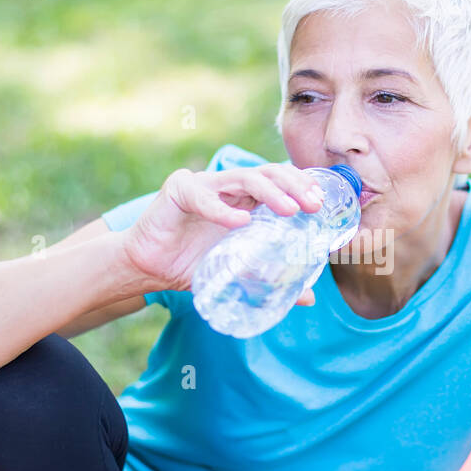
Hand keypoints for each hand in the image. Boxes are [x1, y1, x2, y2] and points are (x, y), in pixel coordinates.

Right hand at [121, 163, 324, 304]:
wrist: (148, 269)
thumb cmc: (191, 264)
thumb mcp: (236, 274)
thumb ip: (269, 279)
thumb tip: (309, 298)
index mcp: (244, 199)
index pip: (279, 180)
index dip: (301, 185)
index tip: (322, 203)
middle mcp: (227, 186)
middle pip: (267, 172)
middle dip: (294, 185)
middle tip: (313, 205)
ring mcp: (204, 184)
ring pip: (243, 177)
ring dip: (270, 192)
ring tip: (290, 210)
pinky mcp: (178, 190)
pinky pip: (203, 196)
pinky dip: (223, 210)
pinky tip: (240, 222)